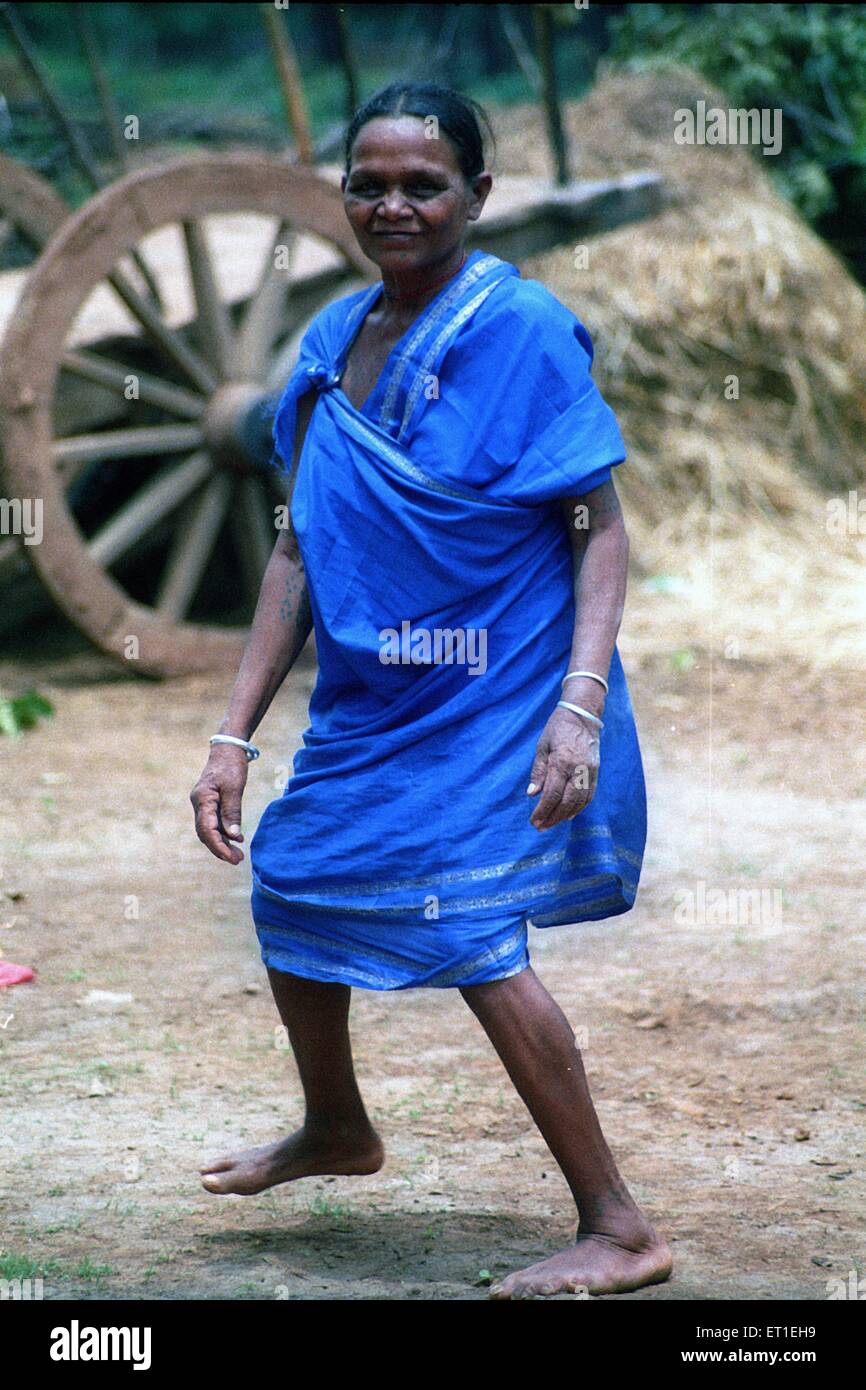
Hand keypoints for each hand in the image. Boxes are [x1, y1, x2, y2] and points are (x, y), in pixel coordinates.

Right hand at [190, 746, 249, 863]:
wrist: (227, 748)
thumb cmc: (231, 765)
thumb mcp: (235, 787)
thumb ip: (232, 811)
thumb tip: (233, 836)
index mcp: (202, 800)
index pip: (207, 830)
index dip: (219, 847)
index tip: (232, 858)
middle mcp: (199, 804)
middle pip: (206, 833)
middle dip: (220, 849)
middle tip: (238, 860)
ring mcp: (202, 804)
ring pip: (209, 830)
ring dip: (222, 844)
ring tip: (238, 855)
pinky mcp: (209, 804)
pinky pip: (213, 823)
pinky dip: (223, 834)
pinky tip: (235, 840)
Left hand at [527, 707, 599, 830]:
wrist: (582, 715)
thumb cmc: (558, 729)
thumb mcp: (542, 746)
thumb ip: (538, 772)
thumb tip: (532, 794)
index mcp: (561, 762)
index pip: (552, 794)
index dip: (543, 811)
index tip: (533, 821)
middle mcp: (578, 770)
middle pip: (567, 802)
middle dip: (553, 817)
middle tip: (541, 827)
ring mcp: (590, 772)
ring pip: (579, 801)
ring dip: (565, 815)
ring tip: (552, 823)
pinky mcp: (596, 772)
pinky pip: (589, 795)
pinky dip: (580, 807)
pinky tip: (570, 814)